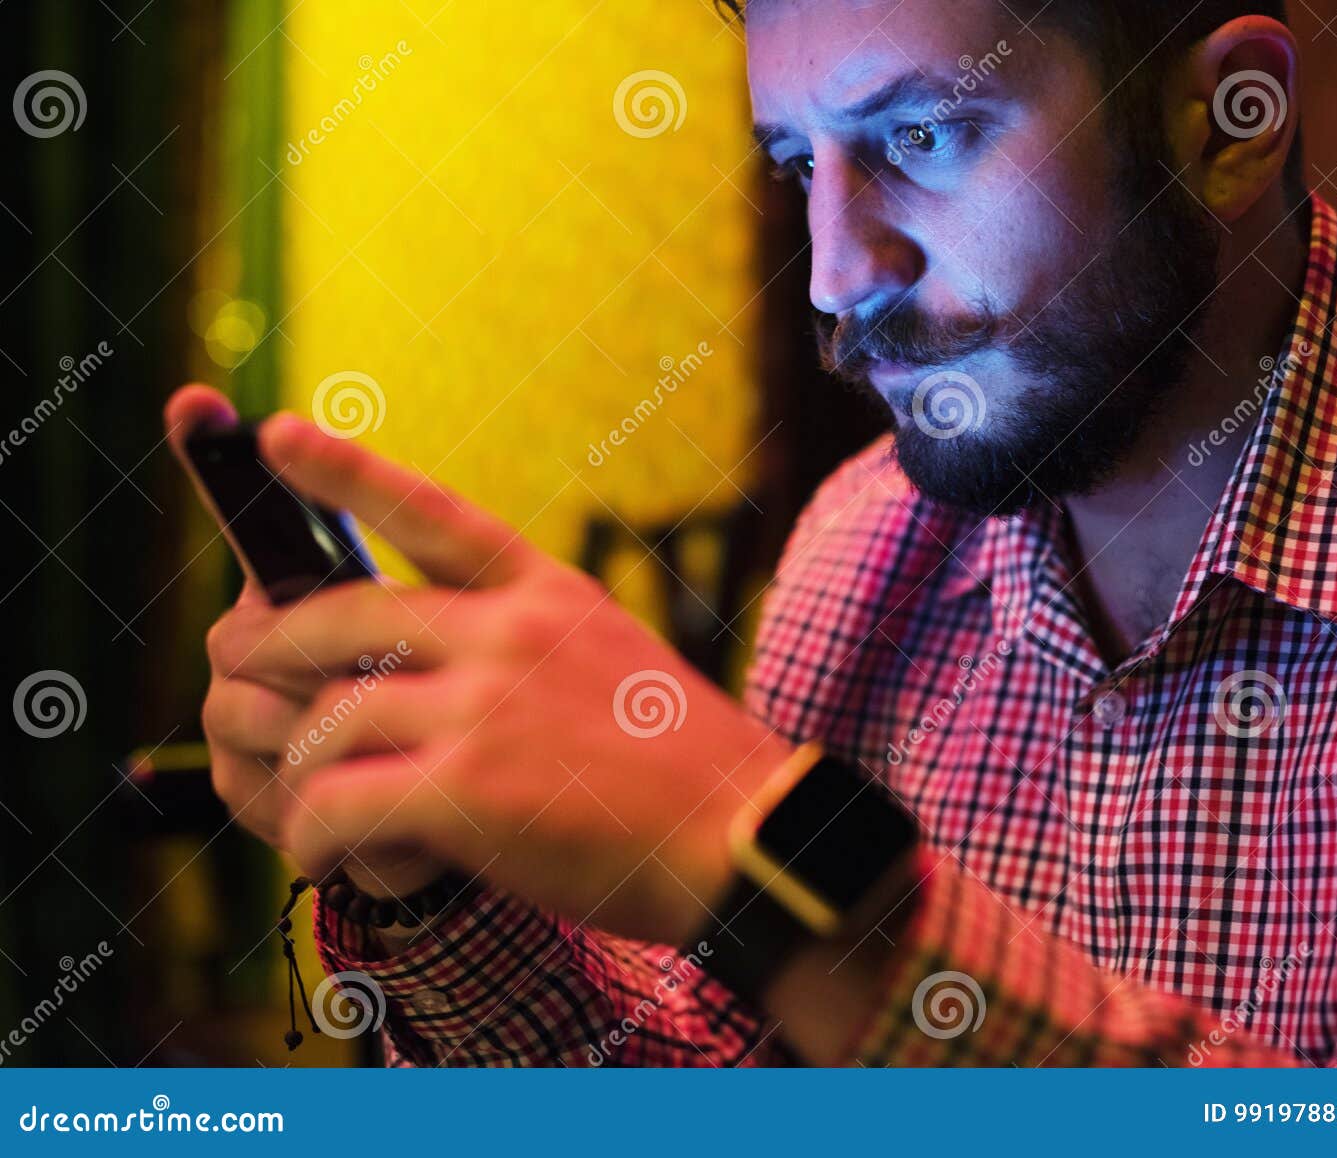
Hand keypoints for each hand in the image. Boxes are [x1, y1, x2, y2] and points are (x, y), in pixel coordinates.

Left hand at [173, 391, 792, 945]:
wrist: (746, 839)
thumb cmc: (685, 767)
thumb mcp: (614, 660)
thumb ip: (530, 644)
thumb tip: (428, 667)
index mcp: (548, 594)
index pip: (430, 513)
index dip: (346, 470)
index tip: (277, 433)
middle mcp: (510, 634)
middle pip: (340, 615)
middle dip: (266, 643)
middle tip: (233, 667)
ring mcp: (487, 707)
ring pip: (328, 717)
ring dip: (300, 771)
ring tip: (314, 811)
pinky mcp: (469, 790)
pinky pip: (336, 802)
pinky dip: (314, 836)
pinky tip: (332, 855)